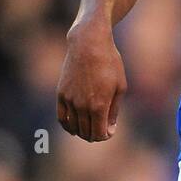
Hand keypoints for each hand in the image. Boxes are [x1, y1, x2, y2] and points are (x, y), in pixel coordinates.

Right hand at [56, 21, 126, 141]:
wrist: (89, 44)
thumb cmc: (109, 63)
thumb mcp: (120, 87)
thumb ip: (114, 110)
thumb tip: (110, 130)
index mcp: (99, 105)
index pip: (99, 133)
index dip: (105, 136)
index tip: (109, 131)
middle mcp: (82, 105)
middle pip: (86, 133)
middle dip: (94, 135)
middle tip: (100, 131)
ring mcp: (69, 100)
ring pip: (73, 127)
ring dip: (82, 132)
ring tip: (89, 129)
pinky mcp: (60, 94)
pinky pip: (61, 117)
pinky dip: (68, 125)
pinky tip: (74, 127)